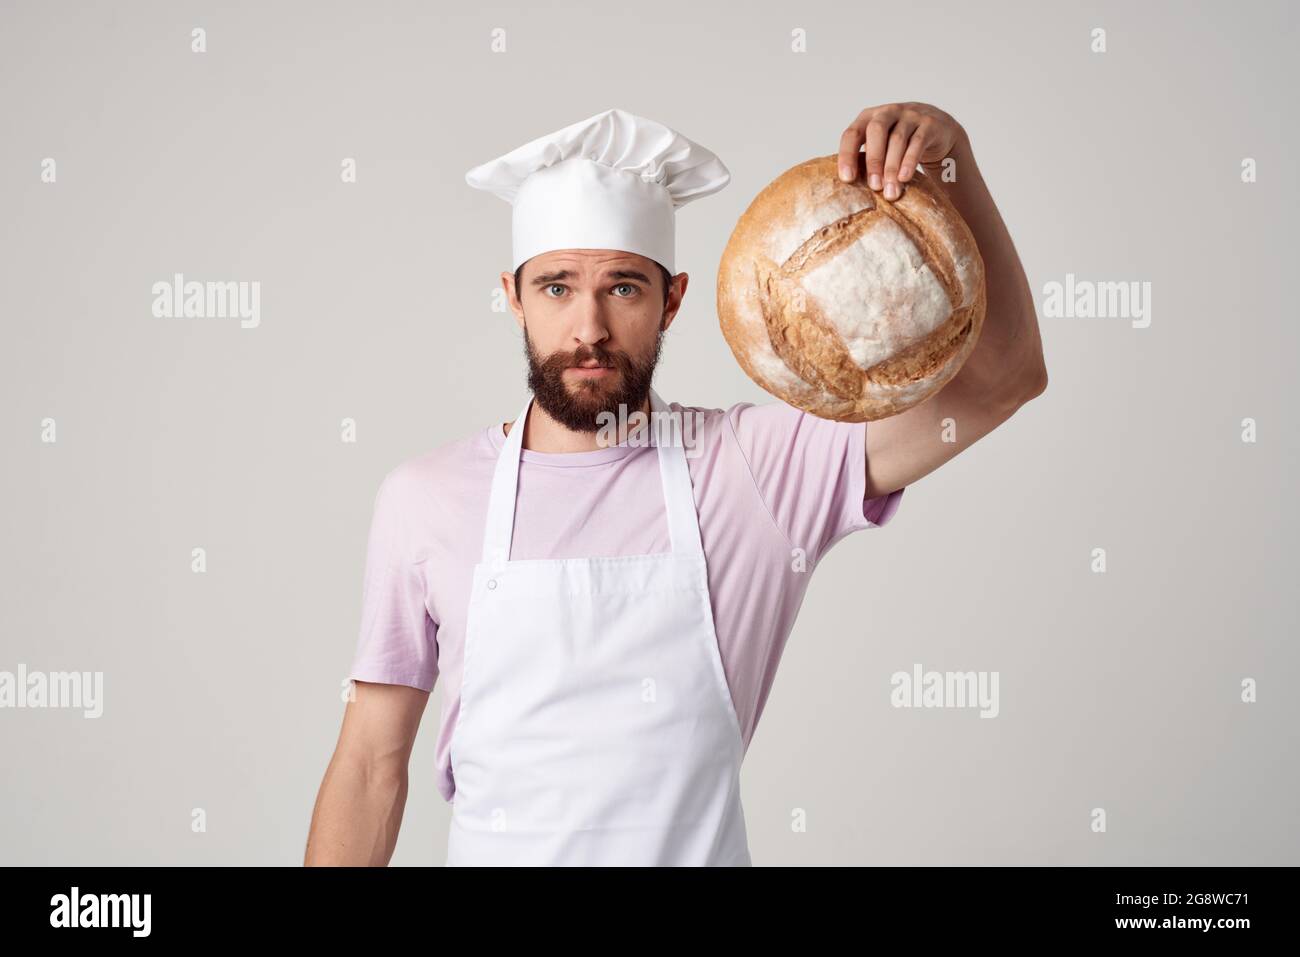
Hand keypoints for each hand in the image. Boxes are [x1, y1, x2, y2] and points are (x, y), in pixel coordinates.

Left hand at [837, 102, 964, 200]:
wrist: (935, 128)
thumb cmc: (899, 142)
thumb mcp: (880, 145)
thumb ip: (865, 159)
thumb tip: (850, 192)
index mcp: (868, 117)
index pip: (852, 133)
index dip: (847, 155)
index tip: (847, 179)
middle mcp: (888, 112)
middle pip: (876, 130)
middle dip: (873, 160)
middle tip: (874, 187)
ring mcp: (910, 115)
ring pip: (898, 139)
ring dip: (892, 167)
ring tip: (890, 191)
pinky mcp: (929, 124)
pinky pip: (918, 142)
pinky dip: (910, 161)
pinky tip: (904, 178)